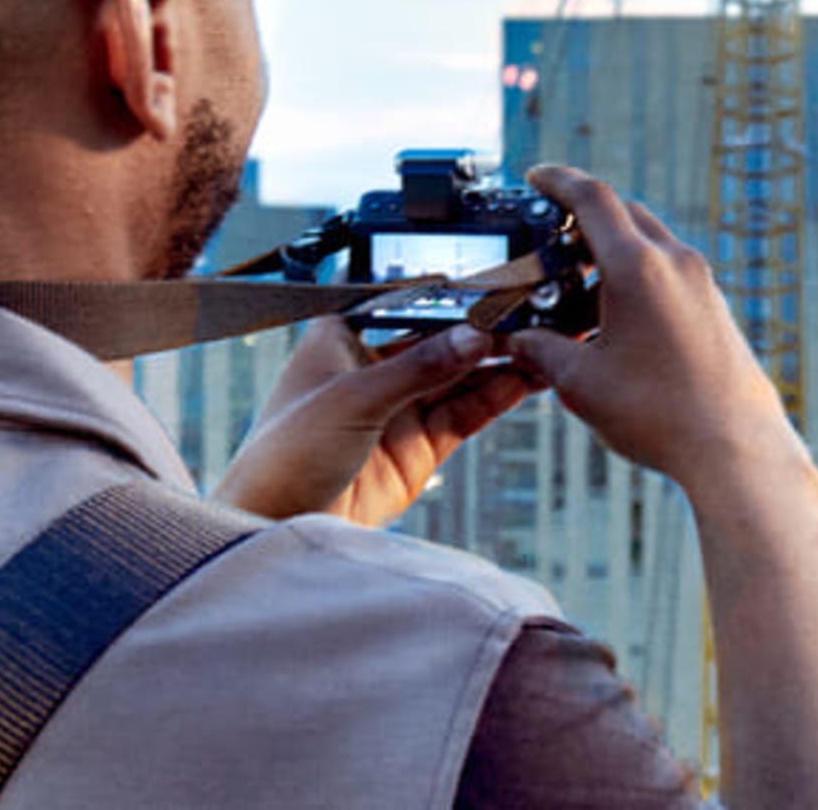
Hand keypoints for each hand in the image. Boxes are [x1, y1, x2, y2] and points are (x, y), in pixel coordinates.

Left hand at [210, 319, 541, 526]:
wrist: (276, 528)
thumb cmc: (283, 456)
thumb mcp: (352, 398)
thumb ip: (418, 367)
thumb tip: (473, 337)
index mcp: (343, 337)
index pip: (409, 305)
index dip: (452, 298)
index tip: (495, 288)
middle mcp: (374, 368)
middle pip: (442, 340)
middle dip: (485, 329)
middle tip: (532, 315)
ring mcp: (400, 409)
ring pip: (462, 376)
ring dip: (500, 361)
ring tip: (542, 344)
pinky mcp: (419, 448)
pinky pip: (466, 414)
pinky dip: (497, 397)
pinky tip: (525, 379)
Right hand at [501, 165, 809, 489]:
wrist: (736, 448)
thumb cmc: (661, 415)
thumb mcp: (581, 382)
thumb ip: (541, 351)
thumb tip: (519, 343)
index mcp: (638, 267)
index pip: (592, 198)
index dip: (558, 180)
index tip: (537, 175)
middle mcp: (676, 263)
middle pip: (624, 215)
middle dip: (584, 221)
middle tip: (551, 242)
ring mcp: (703, 285)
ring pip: (650, 245)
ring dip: (613, 254)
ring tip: (579, 295)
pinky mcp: (716, 309)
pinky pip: (672, 274)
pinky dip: (640, 280)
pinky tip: (619, 323)